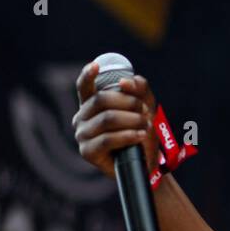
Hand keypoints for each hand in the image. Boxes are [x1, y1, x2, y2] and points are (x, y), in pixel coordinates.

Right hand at [71, 60, 158, 179]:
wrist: (147, 165)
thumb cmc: (142, 134)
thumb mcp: (146, 109)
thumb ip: (140, 91)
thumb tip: (126, 81)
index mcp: (91, 105)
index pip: (84, 87)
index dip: (88, 75)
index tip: (96, 66)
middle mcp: (82, 118)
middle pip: (101, 100)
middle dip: (127, 102)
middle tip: (145, 110)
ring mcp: (83, 135)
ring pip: (106, 119)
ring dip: (131, 119)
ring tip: (146, 125)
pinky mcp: (88, 152)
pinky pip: (107, 139)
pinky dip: (127, 135)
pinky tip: (140, 135)